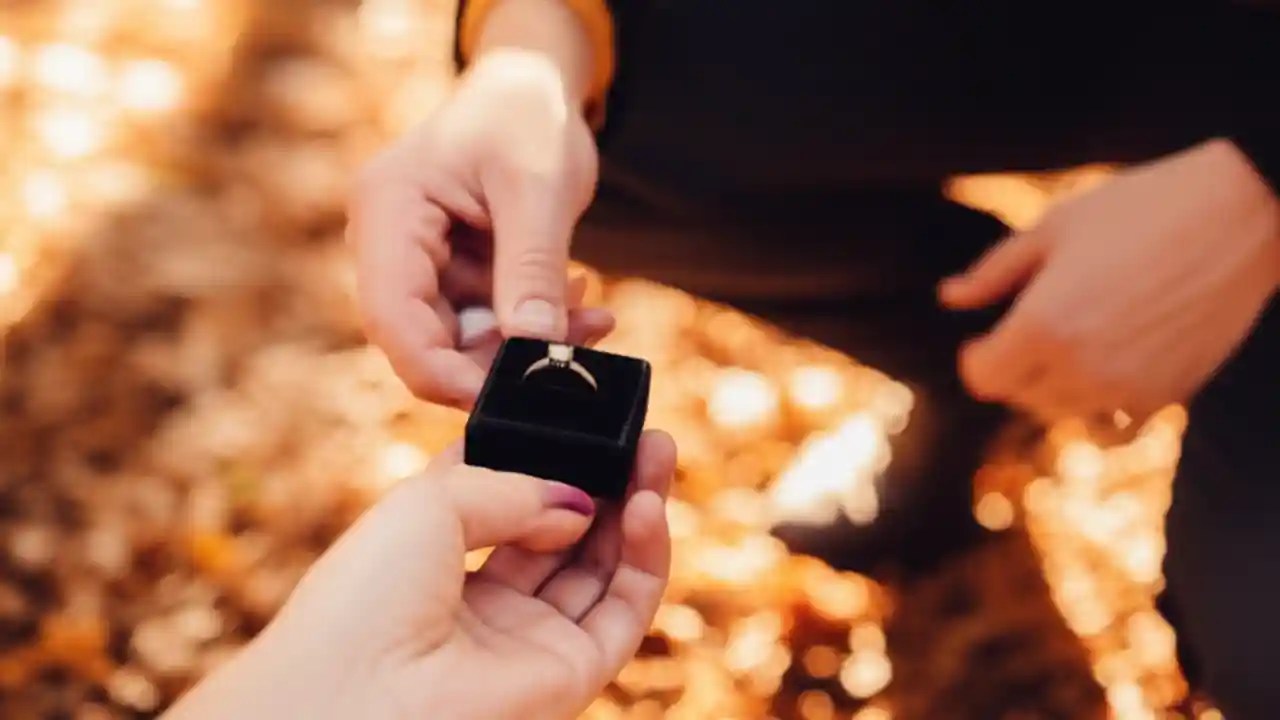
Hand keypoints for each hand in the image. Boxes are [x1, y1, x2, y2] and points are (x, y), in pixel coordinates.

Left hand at [165, 432, 676, 719]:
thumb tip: (579, 500)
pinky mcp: (572, 672)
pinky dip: (647, 553)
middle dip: (605, 476)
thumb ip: (517, 484)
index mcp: (436, 556)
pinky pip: (625, 606)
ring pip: (603, 563)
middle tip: (641, 431)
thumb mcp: (432, 501)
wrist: (352, 698)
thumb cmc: (366, 597)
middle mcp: (485, 598)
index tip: (582, 418)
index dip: (548, 458)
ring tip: (659, 449)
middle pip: (565, 528)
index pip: (510, 497)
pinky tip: (646, 504)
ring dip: (636, 503)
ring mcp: (529, 636)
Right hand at [349, 49, 610, 407]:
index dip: (442, 372)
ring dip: (525, 346)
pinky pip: (484, 324)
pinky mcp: (449, 274)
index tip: (507, 399)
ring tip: (591, 321)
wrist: (532, 87)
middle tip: (573, 357)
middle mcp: (387, 243)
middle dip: (498, 361)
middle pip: (423, 340)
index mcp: (388, 212)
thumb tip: (536, 354)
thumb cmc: (527, 116)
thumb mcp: (539, 188)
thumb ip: (532, 270)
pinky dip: (532, 326)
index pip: (393, 319)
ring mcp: (415, 262)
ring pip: (460, 341)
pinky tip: (580, 307)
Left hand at [941, 139, 1279, 421]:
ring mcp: (1127, 388)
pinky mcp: (1168, 395)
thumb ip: (994, 273)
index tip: (982, 339)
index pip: (983, 378)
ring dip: (1056, 385)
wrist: (1243, 214)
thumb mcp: (1054, 228)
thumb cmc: (1141, 209)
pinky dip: (1103, 397)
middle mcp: (1081, 369)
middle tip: (1032, 327)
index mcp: (1042, 327)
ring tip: (1077, 334)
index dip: (976, 358)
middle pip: (1020, 397)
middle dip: (1014, 369)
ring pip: (1064, 411)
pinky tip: (1114, 355)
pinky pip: (1114, 418)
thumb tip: (948, 297)